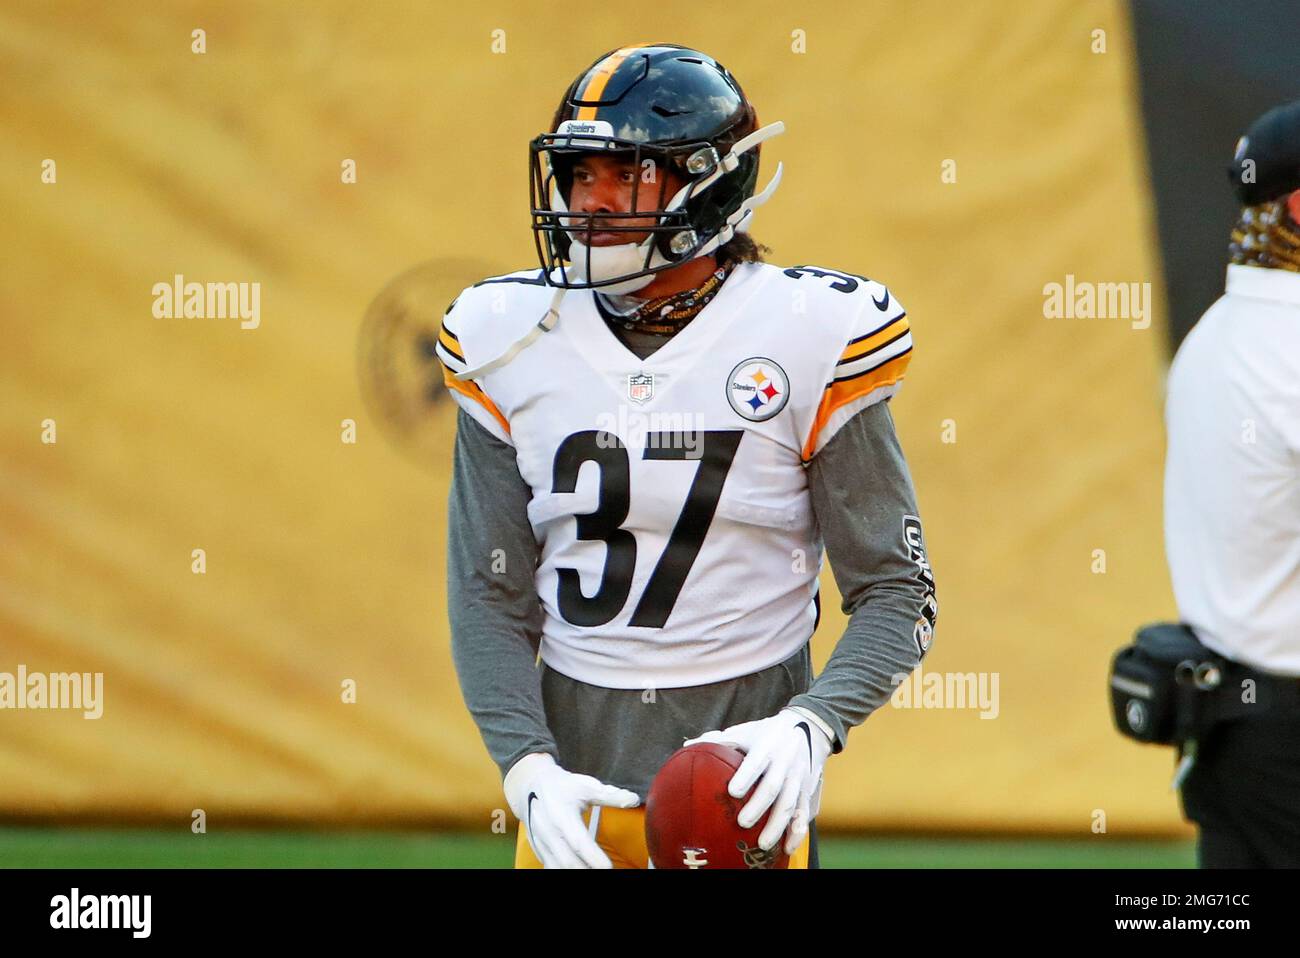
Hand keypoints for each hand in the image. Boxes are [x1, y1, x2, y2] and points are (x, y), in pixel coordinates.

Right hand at [503, 753, 639, 867]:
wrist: (530, 786)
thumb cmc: (562, 786)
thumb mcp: (585, 785)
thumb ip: (610, 795)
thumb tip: (633, 800)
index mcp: (561, 814)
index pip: (578, 841)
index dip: (593, 857)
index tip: (608, 867)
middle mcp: (548, 832)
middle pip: (568, 861)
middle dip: (588, 870)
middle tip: (607, 871)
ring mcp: (541, 844)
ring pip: (558, 868)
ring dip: (576, 873)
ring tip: (595, 871)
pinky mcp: (539, 851)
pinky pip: (551, 868)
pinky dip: (565, 872)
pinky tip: (582, 869)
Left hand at [683, 707, 832, 854]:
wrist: (807, 727)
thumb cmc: (766, 733)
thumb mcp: (746, 731)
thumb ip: (720, 740)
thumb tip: (689, 745)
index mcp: (767, 746)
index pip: (756, 762)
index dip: (746, 776)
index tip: (732, 792)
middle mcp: (785, 763)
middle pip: (773, 787)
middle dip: (759, 806)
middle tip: (742, 823)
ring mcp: (798, 778)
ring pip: (789, 805)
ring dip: (777, 826)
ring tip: (761, 844)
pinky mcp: (806, 791)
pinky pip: (804, 814)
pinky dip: (797, 833)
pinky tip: (787, 849)